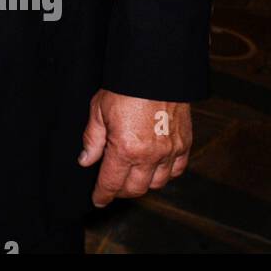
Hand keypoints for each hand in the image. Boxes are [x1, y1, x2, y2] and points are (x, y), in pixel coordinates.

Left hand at [79, 90, 193, 206]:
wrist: (155, 71)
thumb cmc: (125, 87)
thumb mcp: (98, 110)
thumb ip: (93, 139)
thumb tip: (86, 160)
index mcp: (125, 149)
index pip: (111, 183)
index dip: (102, 195)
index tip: (98, 200)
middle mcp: (150, 155)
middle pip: (135, 188)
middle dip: (121, 191)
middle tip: (112, 186)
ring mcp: (170, 151)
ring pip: (157, 183)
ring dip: (143, 184)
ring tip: (132, 176)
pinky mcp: (184, 143)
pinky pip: (177, 170)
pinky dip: (166, 174)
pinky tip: (155, 168)